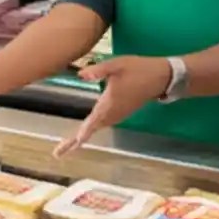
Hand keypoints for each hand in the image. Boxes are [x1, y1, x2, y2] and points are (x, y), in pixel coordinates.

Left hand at [52, 56, 171, 156]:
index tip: (71, 146)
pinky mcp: (122, 112)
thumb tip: (81, 75)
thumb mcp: (117, 65)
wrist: (161, 77)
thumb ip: (99, 70)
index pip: (92, 122)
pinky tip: (85, 129)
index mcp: (109, 104)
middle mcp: (113, 113)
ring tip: (67, 146)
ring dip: (82, 136)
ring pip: (97, 127)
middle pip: (91, 129)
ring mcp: (118, 114)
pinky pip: (103, 123)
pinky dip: (92, 129)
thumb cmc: (138, 69)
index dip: (81, 134)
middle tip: (58, 153)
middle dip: (75, 141)